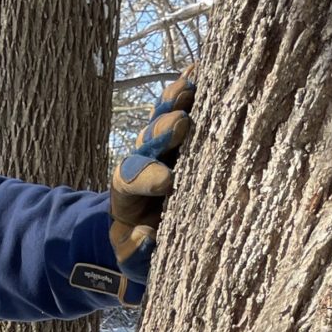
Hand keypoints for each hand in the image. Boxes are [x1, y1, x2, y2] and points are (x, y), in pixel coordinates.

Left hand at [109, 66, 195, 301]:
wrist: (150, 238)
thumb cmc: (142, 252)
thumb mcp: (133, 261)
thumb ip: (134, 253)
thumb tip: (145, 239)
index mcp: (127, 194)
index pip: (130, 178)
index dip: (147, 176)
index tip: (167, 182)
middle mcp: (144, 163)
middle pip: (147, 142)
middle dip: (161, 132)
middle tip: (180, 125)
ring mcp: (164, 148)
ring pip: (165, 119)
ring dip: (177, 103)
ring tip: (193, 85)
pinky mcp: (185, 139)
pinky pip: (187, 110)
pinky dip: (193, 92)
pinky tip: (205, 71)